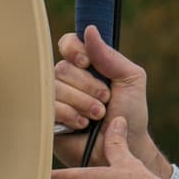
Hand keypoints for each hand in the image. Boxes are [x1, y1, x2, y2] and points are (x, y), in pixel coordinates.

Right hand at [53, 26, 171, 177]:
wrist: (124, 148)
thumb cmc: (130, 115)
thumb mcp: (130, 79)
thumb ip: (111, 56)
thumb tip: (90, 30)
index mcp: (86, 66)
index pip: (67, 43)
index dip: (75, 50)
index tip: (88, 64)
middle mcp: (68, 80)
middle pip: (62, 68)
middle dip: (87, 86)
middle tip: (105, 101)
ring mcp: (56, 99)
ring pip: (55, 88)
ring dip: (81, 102)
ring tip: (97, 116)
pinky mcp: (48, 119)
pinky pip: (48, 107)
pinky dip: (69, 115)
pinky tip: (82, 125)